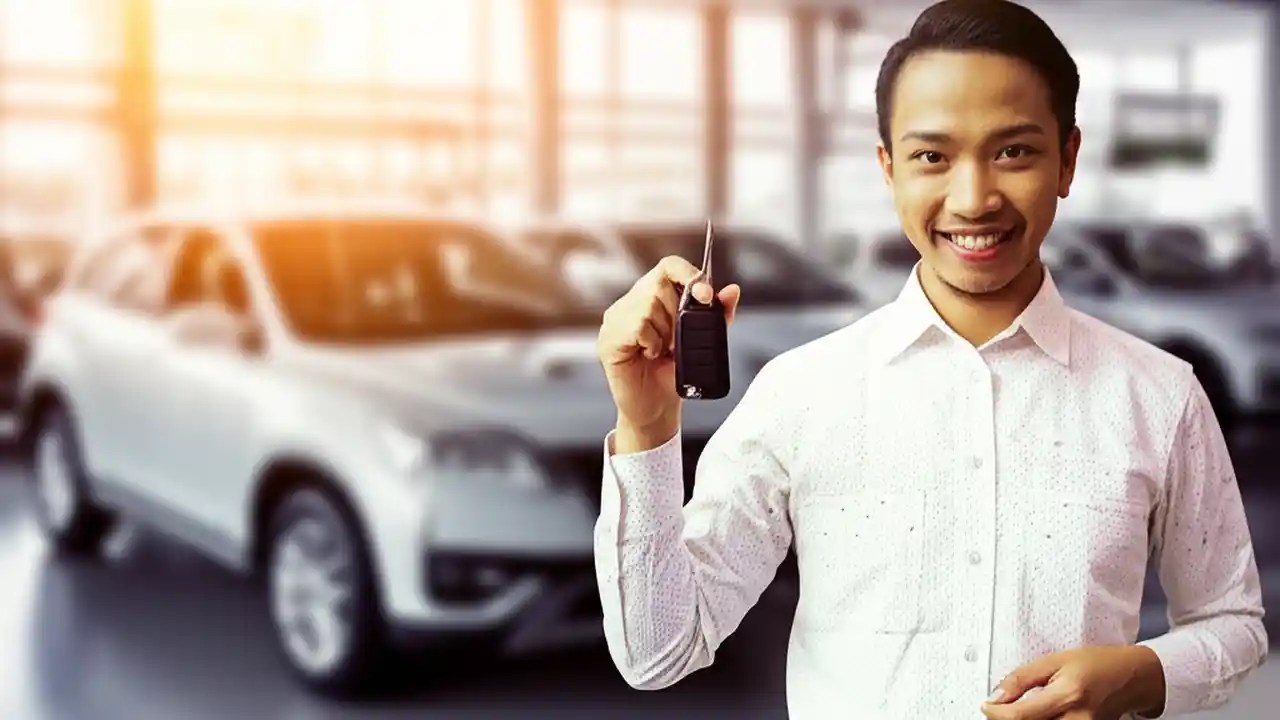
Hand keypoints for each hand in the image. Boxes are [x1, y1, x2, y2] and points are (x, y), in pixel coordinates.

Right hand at [597, 255, 740, 451]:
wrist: (657, 409)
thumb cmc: (674, 374)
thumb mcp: (701, 341)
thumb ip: (716, 315)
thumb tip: (733, 290)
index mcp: (650, 297)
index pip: (668, 266)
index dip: (688, 274)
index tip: (704, 296)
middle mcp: (629, 303)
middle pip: (658, 284)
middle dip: (676, 314)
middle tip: (675, 340)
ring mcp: (614, 320)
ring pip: (648, 304)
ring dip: (664, 332)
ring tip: (661, 350)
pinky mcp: (607, 339)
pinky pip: (637, 325)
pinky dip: (651, 342)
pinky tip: (649, 355)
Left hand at [980, 645, 1165, 719]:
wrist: (1131, 678)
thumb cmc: (1096, 664)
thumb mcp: (1054, 661)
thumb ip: (1022, 679)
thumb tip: (996, 696)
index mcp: (1068, 695)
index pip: (1021, 715)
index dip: (996, 713)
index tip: (986, 706)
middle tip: (998, 710)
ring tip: (1017, 713)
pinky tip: (1034, 716)